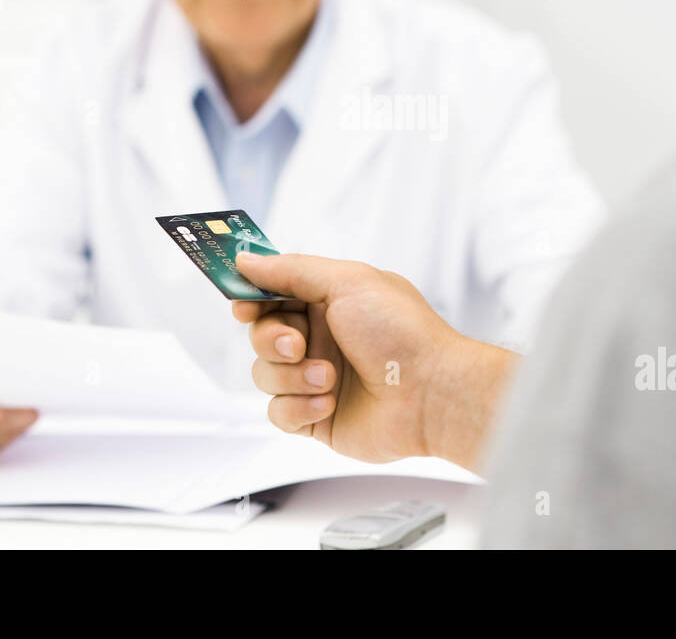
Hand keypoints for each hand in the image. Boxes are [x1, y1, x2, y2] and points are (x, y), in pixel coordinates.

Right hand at [233, 251, 515, 471]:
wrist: (432, 393)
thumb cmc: (401, 333)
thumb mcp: (347, 282)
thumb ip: (291, 271)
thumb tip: (247, 260)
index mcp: (328, 302)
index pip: (272, 295)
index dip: (252, 299)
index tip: (243, 304)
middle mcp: (320, 338)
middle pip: (260, 335)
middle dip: (271, 340)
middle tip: (298, 344)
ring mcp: (316, 378)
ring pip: (265, 375)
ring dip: (293, 376)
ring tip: (330, 378)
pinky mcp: (315, 415)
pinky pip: (278, 412)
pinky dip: (299, 406)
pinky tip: (329, 402)